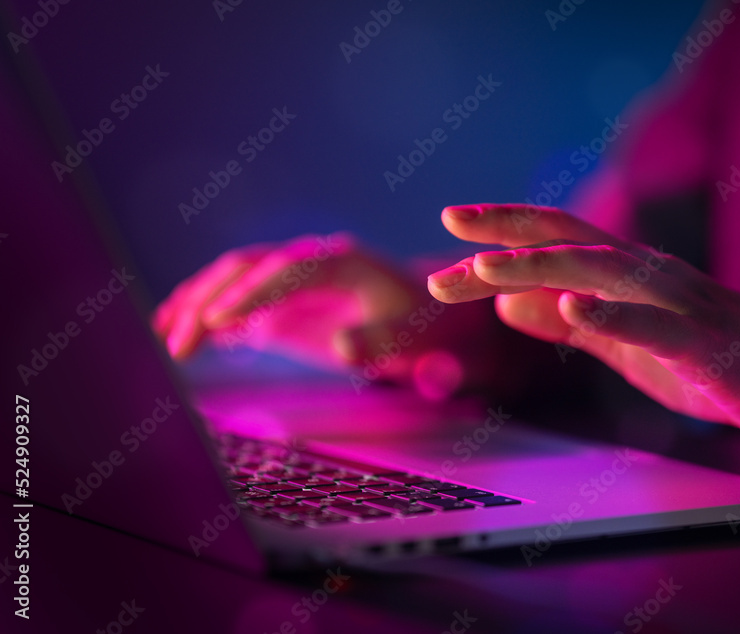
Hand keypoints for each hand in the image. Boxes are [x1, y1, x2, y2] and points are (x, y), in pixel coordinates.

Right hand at [153, 232, 480, 394]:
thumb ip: (381, 341)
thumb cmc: (422, 322)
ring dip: (197, 306)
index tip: (218, 322)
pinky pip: (235, 300)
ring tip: (167, 342)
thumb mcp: (413, 335)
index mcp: (341, 260)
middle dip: (210, 301)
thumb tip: (340, 348)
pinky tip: (175, 334)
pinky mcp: (280, 299)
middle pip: (248, 268)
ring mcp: (289, 277)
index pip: (286, 269)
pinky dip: (205, 315)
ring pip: (232, 280)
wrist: (425, 312)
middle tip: (180, 341)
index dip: (250, 293)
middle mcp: (308, 259)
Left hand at [427, 204, 739, 438]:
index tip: (449, 238)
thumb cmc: (707, 358)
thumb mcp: (623, 342)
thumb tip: (506, 304)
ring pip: (604, 271)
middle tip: (451, 226)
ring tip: (489, 269)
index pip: (555, 241)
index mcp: (626, 274)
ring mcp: (678, 304)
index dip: (501, 236)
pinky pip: (656, 325)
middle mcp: (648, 274)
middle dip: (507, 232)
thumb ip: (569, 322)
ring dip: (544, 267)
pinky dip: (615, 315)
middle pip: (571, 238)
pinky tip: (576, 308)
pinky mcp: (705, 343)